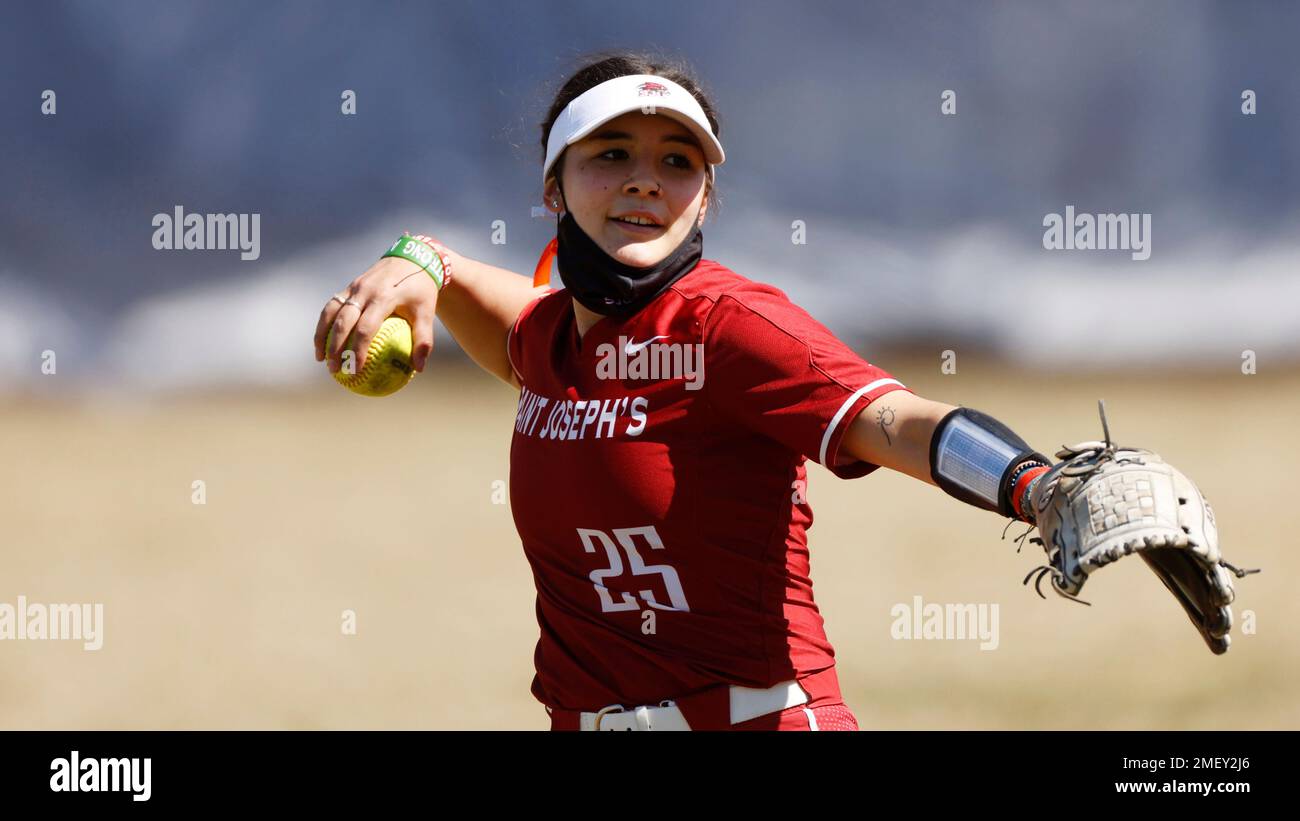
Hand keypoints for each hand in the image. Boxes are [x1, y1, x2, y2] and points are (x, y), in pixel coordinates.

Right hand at [313, 242, 448, 374]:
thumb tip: (419, 369)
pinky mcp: (349, 286)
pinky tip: (323, 341)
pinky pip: (332, 306)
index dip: (358, 350)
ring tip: (321, 358)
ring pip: (331, 312)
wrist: (412, 259)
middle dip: (335, 347)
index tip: (356, 370)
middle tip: (335, 370)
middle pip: (343, 322)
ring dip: (322, 336)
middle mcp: (365, 291)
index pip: (366, 328)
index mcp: (384, 297)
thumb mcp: (427, 313)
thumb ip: (424, 340)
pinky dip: (324, 324)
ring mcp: (354, 287)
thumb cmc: (421, 290)